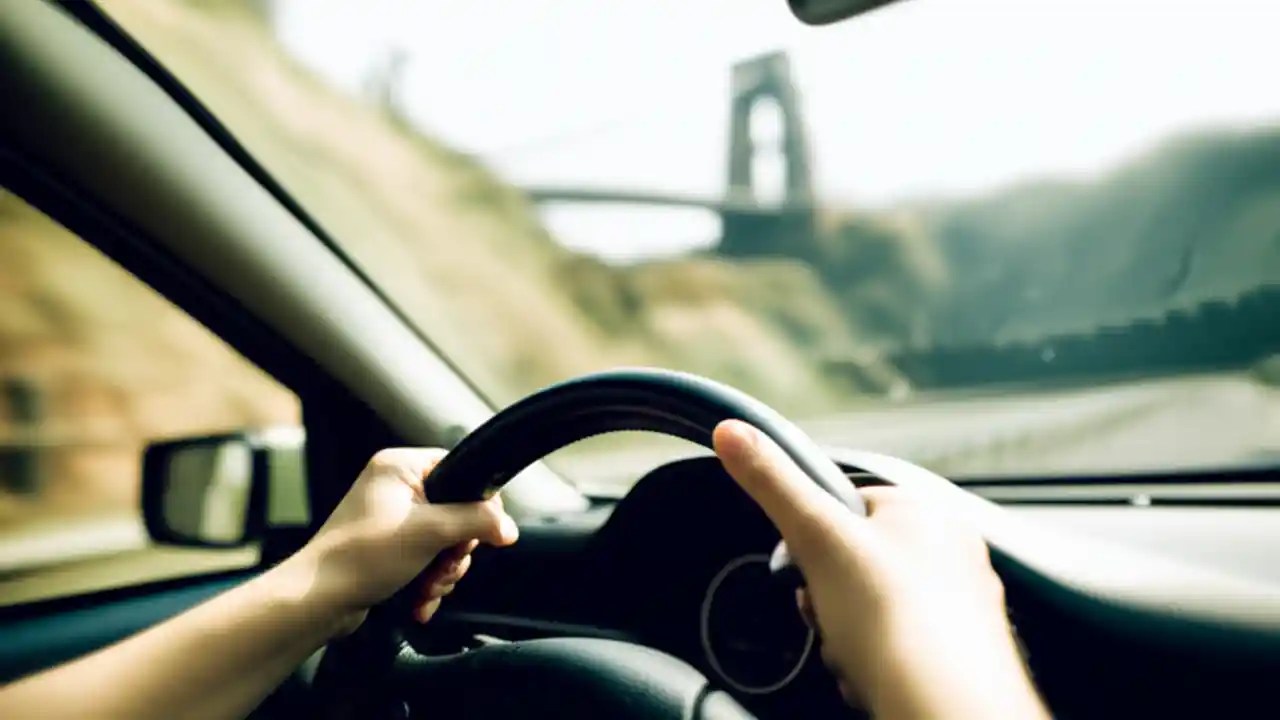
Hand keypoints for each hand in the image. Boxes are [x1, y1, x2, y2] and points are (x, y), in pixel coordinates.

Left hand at [292, 448, 518, 635]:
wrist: (319, 601)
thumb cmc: (359, 557)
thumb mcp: (431, 532)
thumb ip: (477, 523)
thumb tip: (509, 527)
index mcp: (399, 466)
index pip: (460, 470)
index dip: (476, 504)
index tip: (478, 532)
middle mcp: (394, 488)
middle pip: (457, 512)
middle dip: (456, 550)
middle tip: (444, 565)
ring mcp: (391, 520)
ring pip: (445, 542)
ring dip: (444, 571)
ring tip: (427, 586)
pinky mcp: (388, 549)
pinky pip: (427, 560)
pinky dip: (428, 582)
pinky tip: (419, 600)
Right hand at [713, 421, 1047, 719]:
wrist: (946, 706)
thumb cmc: (893, 619)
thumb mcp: (816, 537)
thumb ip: (771, 482)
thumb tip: (731, 432)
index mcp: (924, 512)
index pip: (851, 508)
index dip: (816, 541)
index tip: (808, 567)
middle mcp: (955, 552)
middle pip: (859, 566)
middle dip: (831, 598)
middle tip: (831, 617)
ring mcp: (965, 606)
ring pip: (877, 613)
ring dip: (851, 637)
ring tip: (856, 654)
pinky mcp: (966, 656)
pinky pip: (902, 652)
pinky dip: (880, 667)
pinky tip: (876, 678)